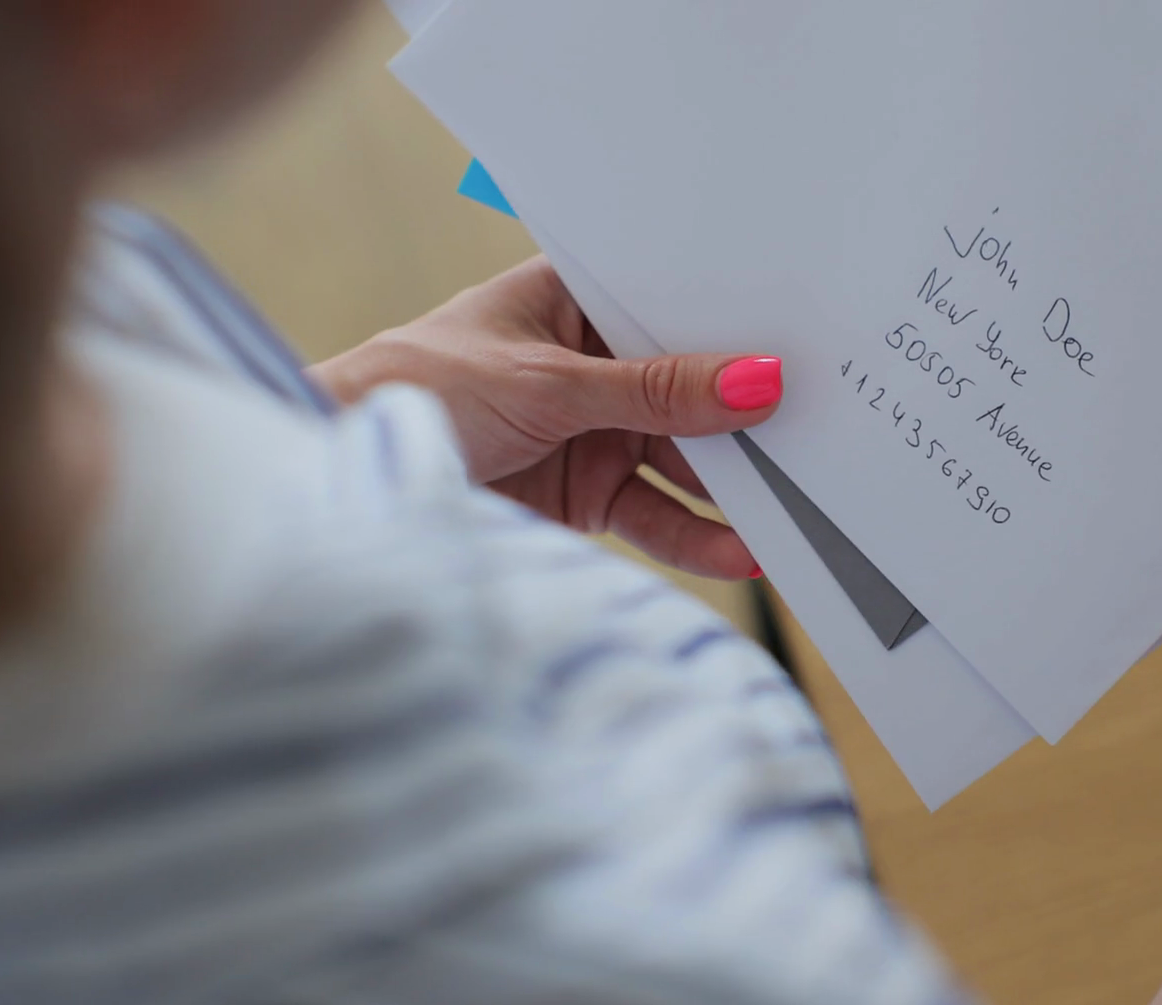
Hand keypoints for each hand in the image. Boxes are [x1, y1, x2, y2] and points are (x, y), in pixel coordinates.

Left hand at [311, 257, 781, 579]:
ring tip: (798, 501)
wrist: (341, 479)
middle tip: (820, 431)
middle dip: (747, 413)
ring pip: (685, 456)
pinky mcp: (590, 494)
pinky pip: (660, 514)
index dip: (736, 323)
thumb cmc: (420, 387)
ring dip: (735, 481)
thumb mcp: (549, 380)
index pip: (674, 305)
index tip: (803, 341)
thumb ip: (656, 389)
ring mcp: (596, 430)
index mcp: (576, 298)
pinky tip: (743, 549)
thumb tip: (758, 380)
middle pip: (691, 387)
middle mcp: (594, 361)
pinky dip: (700, 536)